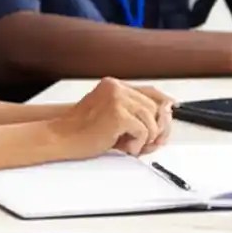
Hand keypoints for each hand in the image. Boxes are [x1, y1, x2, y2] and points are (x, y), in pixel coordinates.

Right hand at [49, 78, 170, 159]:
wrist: (60, 138)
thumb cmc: (81, 131)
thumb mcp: (109, 116)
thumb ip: (132, 112)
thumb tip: (165, 115)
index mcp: (112, 85)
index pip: (150, 91)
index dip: (163, 104)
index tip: (170, 113)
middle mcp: (115, 88)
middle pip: (155, 108)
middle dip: (155, 129)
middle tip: (144, 143)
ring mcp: (116, 99)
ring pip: (151, 121)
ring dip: (144, 139)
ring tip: (127, 145)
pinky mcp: (118, 115)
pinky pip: (143, 132)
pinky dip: (136, 145)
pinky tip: (123, 147)